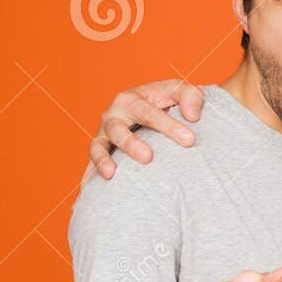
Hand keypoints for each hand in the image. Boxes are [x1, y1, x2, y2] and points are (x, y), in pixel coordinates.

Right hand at [89, 79, 206, 178]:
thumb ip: (191, 97)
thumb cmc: (168, 100)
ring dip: (102, 160)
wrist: (152, 108)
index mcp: (132, 99)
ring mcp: (104, 134)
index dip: (169, 126)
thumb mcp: (181, 91)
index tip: (189, 140)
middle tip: (148, 158)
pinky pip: (91, 164)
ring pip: (98, 146)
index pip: (149, 113)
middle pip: (118, 130)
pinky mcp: (102, 151)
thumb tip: (193, 117)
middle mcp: (113, 115)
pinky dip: (89, 175)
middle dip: (131, 144)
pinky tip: (88, 190)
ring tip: (110, 174)